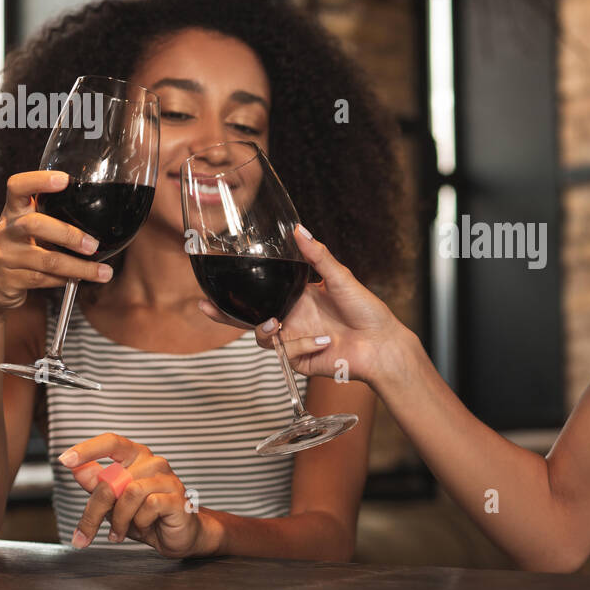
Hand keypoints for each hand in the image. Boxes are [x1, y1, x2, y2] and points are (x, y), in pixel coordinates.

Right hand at [0, 170, 111, 317]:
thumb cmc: (17, 250)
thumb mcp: (27, 230)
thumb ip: (52, 220)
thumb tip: (100, 222)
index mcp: (14, 212)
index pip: (18, 187)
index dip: (39, 180)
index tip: (65, 179)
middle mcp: (6, 230)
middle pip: (35, 225)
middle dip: (68, 234)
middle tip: (93, 244)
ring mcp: (4, 256)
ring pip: (45, 260)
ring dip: (79, 267)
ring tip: (104, 272)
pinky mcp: (7, 279)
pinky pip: (42, 280)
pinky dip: (65, 280)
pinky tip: (78, 280)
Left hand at [57, 433, 212, 558]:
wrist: (177, 536)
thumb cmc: (145, 516)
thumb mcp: (114, 502)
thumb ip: (97, 485)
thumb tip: (77, 470)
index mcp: (136, 457)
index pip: (111, 442)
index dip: (87, 449)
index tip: (64, 459)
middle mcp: (153, 462)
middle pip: (112, 480)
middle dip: (94, 511)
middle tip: (84, 533)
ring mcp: (167, 478)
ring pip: (129, 493)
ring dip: (118, 519)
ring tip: (119, 532)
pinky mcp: (177, 497)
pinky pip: (148, 506)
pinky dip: (139, 522)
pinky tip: (143, 527)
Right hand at [198, 226, 410, 387]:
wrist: (382, 344)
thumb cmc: (367, 310)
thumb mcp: (340, 277)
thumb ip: (317, 256)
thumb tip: (299, 229)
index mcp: (298, 296)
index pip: (261, 292)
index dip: (237, 290)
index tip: (213, 282)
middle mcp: (292, 317)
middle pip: (250, 317)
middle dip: (226, 314)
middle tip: (208, 306)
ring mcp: (294, 340)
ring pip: (261, 337)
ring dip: (266, 329)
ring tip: (276, 322)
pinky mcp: (299, 360)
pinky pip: (287, 352)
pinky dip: (303, 345)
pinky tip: (324, 341)